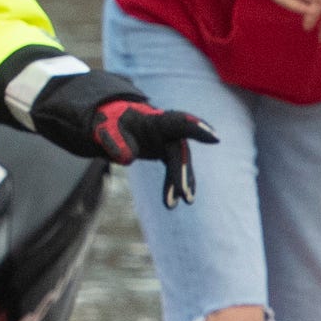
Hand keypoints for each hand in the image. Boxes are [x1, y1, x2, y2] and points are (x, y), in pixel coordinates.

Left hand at [90, 98, 221, 205]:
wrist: (110, 125)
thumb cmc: (108, 123)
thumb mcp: (104, 128)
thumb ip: (113, 140)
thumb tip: (128, 158)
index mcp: (155, 119)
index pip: (179, 122)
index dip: (197, 129)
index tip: (216, 138)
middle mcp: (166, 130)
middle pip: (179, 150)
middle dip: (182, 171)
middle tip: (184, 193)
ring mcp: (168, 142)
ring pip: (179, 162)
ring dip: (181, 182)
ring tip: (184, 201)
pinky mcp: (166, 153)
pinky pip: (174, 169)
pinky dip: (175, 184)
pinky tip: (176, 201)